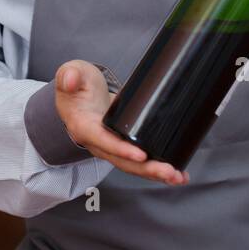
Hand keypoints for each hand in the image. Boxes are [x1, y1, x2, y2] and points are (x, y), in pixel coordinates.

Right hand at [54, 60, 189, 186]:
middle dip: (147, 169)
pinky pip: (140, 162)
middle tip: (169, 171)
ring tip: (178, 176)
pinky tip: (178, 174)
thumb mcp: (71, 73)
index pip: (103, 141)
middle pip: (122, 161)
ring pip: (133, 166)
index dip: (122, 150)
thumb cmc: (77, 86)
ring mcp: (112, 147)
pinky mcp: (124, 146)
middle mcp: (98, 143)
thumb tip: (71, 79)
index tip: (142, 155)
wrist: (80, 95)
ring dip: (155, 173)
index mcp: (84, 127)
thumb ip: (69, 75)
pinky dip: (158, 169)